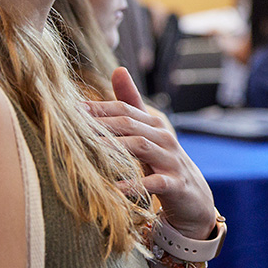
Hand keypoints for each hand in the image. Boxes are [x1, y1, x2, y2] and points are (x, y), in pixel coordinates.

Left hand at [87, 68, 216, 238]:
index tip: (73, 108)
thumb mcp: (148, 134)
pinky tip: (117, 188)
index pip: (125, 109)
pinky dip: (136, 184)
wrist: (194, 198)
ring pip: (142, 146)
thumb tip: (118, 69)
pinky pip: (155, 182)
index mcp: (154, 125)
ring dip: (116, 147)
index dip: (100, 107)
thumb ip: (132, 105)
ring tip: (92, 149)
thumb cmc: (163, 163)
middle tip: (75, 125)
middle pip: (130, 124)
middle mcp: (164, 138)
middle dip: (103, 122)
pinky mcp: (175, 184)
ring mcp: (171, 160)